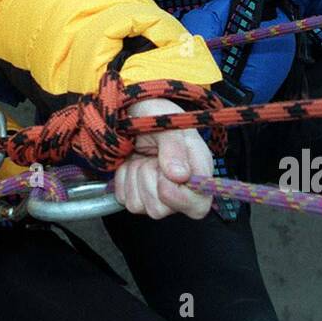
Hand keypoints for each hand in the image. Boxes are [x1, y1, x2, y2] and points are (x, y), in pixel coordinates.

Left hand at [113, 98, 211, 219]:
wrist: (133, 111)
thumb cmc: (157, 113)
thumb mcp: (168, 121)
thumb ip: (174, 146)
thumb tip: (180, 176)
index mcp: (198, 171)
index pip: (198, 206)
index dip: (179, 197)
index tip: (166, 174)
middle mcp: (180, 188)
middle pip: (160, 209)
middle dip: (148, 180)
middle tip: (150, 157)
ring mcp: (156, 194)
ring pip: (139, 206)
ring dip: (134, 177)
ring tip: (141, 156)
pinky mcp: (135, 194)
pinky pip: (124, 198)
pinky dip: (122, 178)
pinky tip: (131, 162)